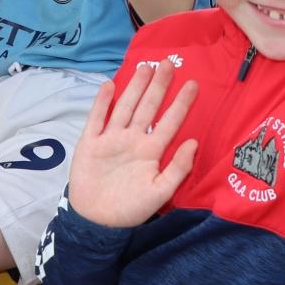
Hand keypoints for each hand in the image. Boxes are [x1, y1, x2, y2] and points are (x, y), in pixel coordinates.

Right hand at [66, 61, 198, 227]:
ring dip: (134, 87)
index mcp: (151, 151)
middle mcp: (133, 140)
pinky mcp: (90, 143)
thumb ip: (178, 169)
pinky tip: (110, 85)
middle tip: (168, 63)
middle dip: (158, 86)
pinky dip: (103, 103)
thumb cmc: (131, 209)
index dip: (181, 103)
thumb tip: (194, 142)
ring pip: (125, 107)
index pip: (169, 122)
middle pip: (148, 107)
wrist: (96, 221)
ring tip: (145, 67)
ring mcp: (111, 139)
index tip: (193, 84)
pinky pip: (97, 119)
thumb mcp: (160, 192)